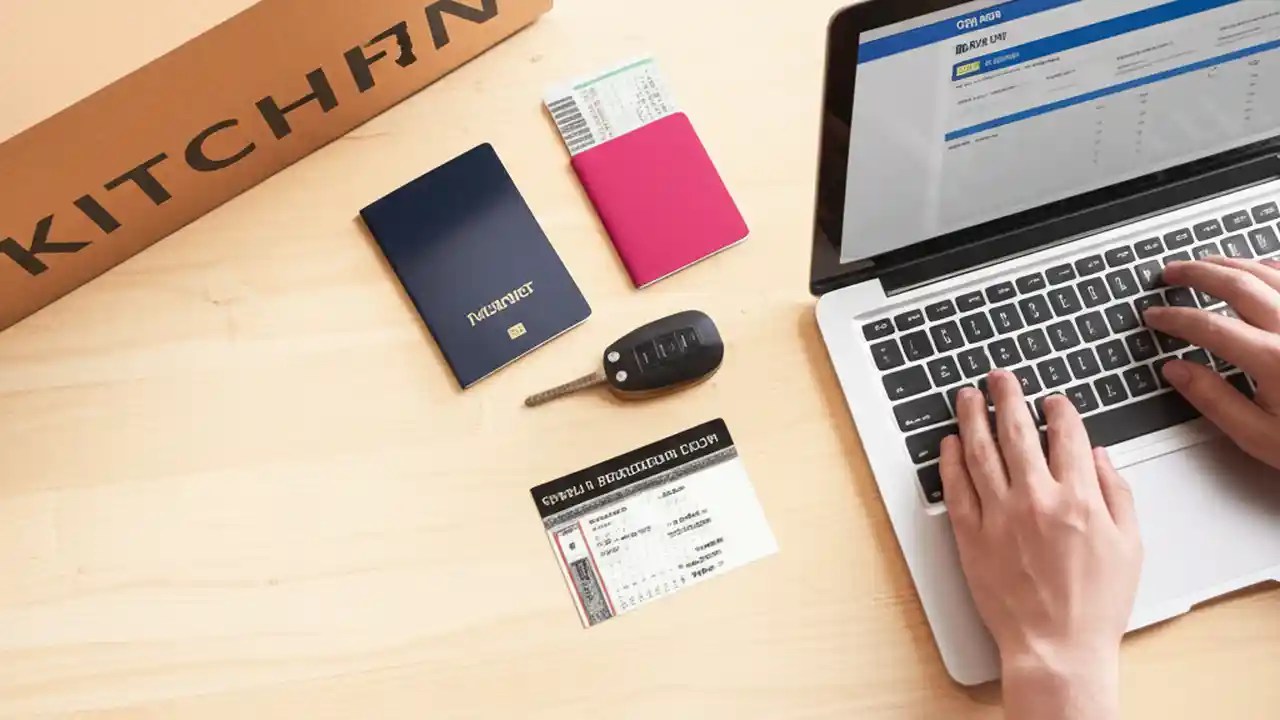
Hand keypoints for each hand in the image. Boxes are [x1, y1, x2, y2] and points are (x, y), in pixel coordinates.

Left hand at [940, 371, 1141, 719]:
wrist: (1056, 648)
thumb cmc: (1094, 605)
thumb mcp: (1129, 546)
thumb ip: (1116, 493)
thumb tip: (1100, 457)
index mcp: (1079, 499)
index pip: (1067, 436)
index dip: (1060, 411)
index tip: (1053, 400)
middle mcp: (1036, 500)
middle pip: (1018, 432)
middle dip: (1009, 397)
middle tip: (999, 378)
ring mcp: (999, 516)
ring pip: (980, 452)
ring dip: (972, 418)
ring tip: (967, 396)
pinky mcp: (971, 536)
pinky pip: (956, 488)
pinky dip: (950, 460)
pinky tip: (949, 443)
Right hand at [1143, 256, 1279, 470]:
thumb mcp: (1261, 437)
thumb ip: (1214, 400)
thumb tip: (1177, 371)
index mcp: (1275, 360)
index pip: (1208, 326)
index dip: (1174, 317)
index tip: (1154, 315)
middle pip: (1238, 284)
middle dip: (1197, 274)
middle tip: (1171, 273)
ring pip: (1271, 272)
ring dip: (1232, 263)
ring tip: (1206, 262)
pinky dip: (1273, 267)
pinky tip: (1261, 267)